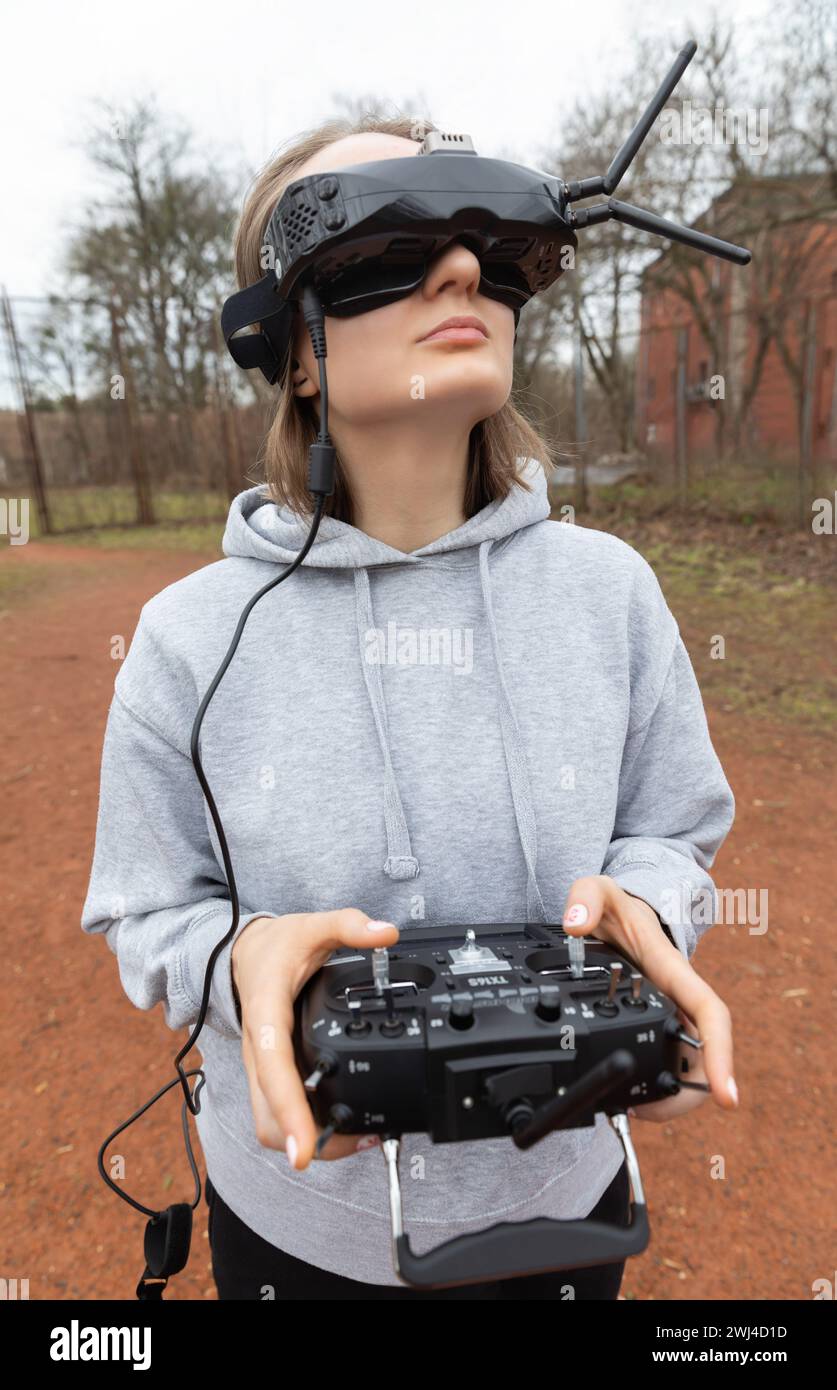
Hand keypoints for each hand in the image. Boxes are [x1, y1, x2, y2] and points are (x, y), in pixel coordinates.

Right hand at [231, 908, 399, 1167]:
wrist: (243, 954)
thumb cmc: (275, 946)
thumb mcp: (311, 927)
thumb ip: (348, 925)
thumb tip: (386, 932)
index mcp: (266, 1016)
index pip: (274, 1071)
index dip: (291, 1112)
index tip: (303, 1151)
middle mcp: (257, 1051)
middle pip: (269, 1116)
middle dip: (308, 1141)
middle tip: (359, 1143)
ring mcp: (260, 1068)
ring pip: (271, 1123)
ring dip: (309, 1139)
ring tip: (360, 1138)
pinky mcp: (269, 1076)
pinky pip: (280, 1113)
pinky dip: (306, 1126)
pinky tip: (344, 1122)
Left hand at [562, 877, 737, 1122]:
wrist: (619, 910)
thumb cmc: (616, 906)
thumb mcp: (598, 891)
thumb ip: (585, 899)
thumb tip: (575, 924)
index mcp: (673, 971)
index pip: (709, 1013)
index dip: (720, 1054)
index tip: (727, 1095)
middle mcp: (678, 998)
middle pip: (702, 1054)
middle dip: (688, 1092)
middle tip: (648, 1114)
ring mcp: (670, 1014)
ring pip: (686, 1064)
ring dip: (670, 1096)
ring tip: (633, 1111)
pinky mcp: (657, 1024)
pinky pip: (666, 1060)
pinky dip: (655, 1085)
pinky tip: (629, 1099)